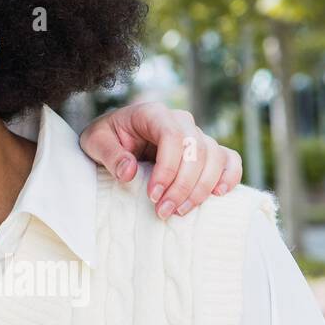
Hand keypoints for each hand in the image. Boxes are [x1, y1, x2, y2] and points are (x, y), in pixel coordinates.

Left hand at [79, 103, 242, 218]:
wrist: (115, 137)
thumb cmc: (106, 137)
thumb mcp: (95, 142)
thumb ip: (110, 154)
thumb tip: (129, 172)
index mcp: (152, 113)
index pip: (172, 136)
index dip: (167, 168)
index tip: (153, 195)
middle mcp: (180, 120)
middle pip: (196, 149)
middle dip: (182, 185)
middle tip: (164, 211)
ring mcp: (196, 134)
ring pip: (215, 157)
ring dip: (202, 188)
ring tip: (180, 211)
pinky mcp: (206, 150)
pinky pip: (230, 159)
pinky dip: (229, 176)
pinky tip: (217, 195)